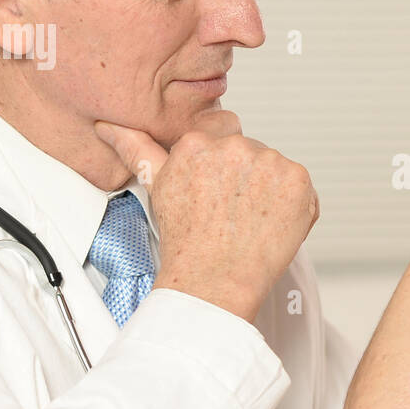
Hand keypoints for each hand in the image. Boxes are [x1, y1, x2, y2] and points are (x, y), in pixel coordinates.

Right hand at [94, 108, 318, 321]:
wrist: (215, 281)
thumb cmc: (187, 241)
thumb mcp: (157, 188)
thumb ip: (136, 149)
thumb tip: (108, 127)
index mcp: (198, 142)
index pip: (221, 142)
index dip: (222, 173)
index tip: (216, 197)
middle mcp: (234, 146)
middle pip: (250, 154)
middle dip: (245, 180)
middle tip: (231, 214)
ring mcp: (270, 162)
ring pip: (275, 169)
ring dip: (270, 191)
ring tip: (249, 222)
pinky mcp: (298, 180)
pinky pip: (300, 187)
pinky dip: (293, 206)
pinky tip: (271, 224)